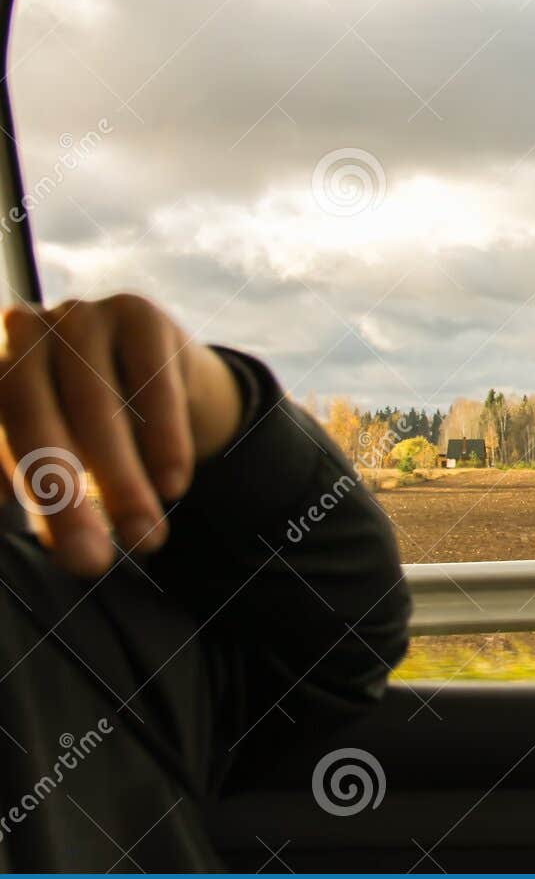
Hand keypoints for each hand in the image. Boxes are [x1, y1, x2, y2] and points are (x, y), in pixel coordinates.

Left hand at [0, 294, 243, 575]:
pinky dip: (165, 441)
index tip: (44, 551)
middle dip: (62, 499)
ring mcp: (80, 317)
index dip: (9, 487)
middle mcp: (21, 336)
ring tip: (146, 539)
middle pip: (33, 418)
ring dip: (123, 481)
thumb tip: (57, 547)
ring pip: (95, 405)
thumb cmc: (96, 429)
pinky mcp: (139, 314)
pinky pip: (153, 383)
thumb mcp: (57, 456)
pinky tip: (173, 486)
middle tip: (90, 563)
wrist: (165, 374)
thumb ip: (40, 489)